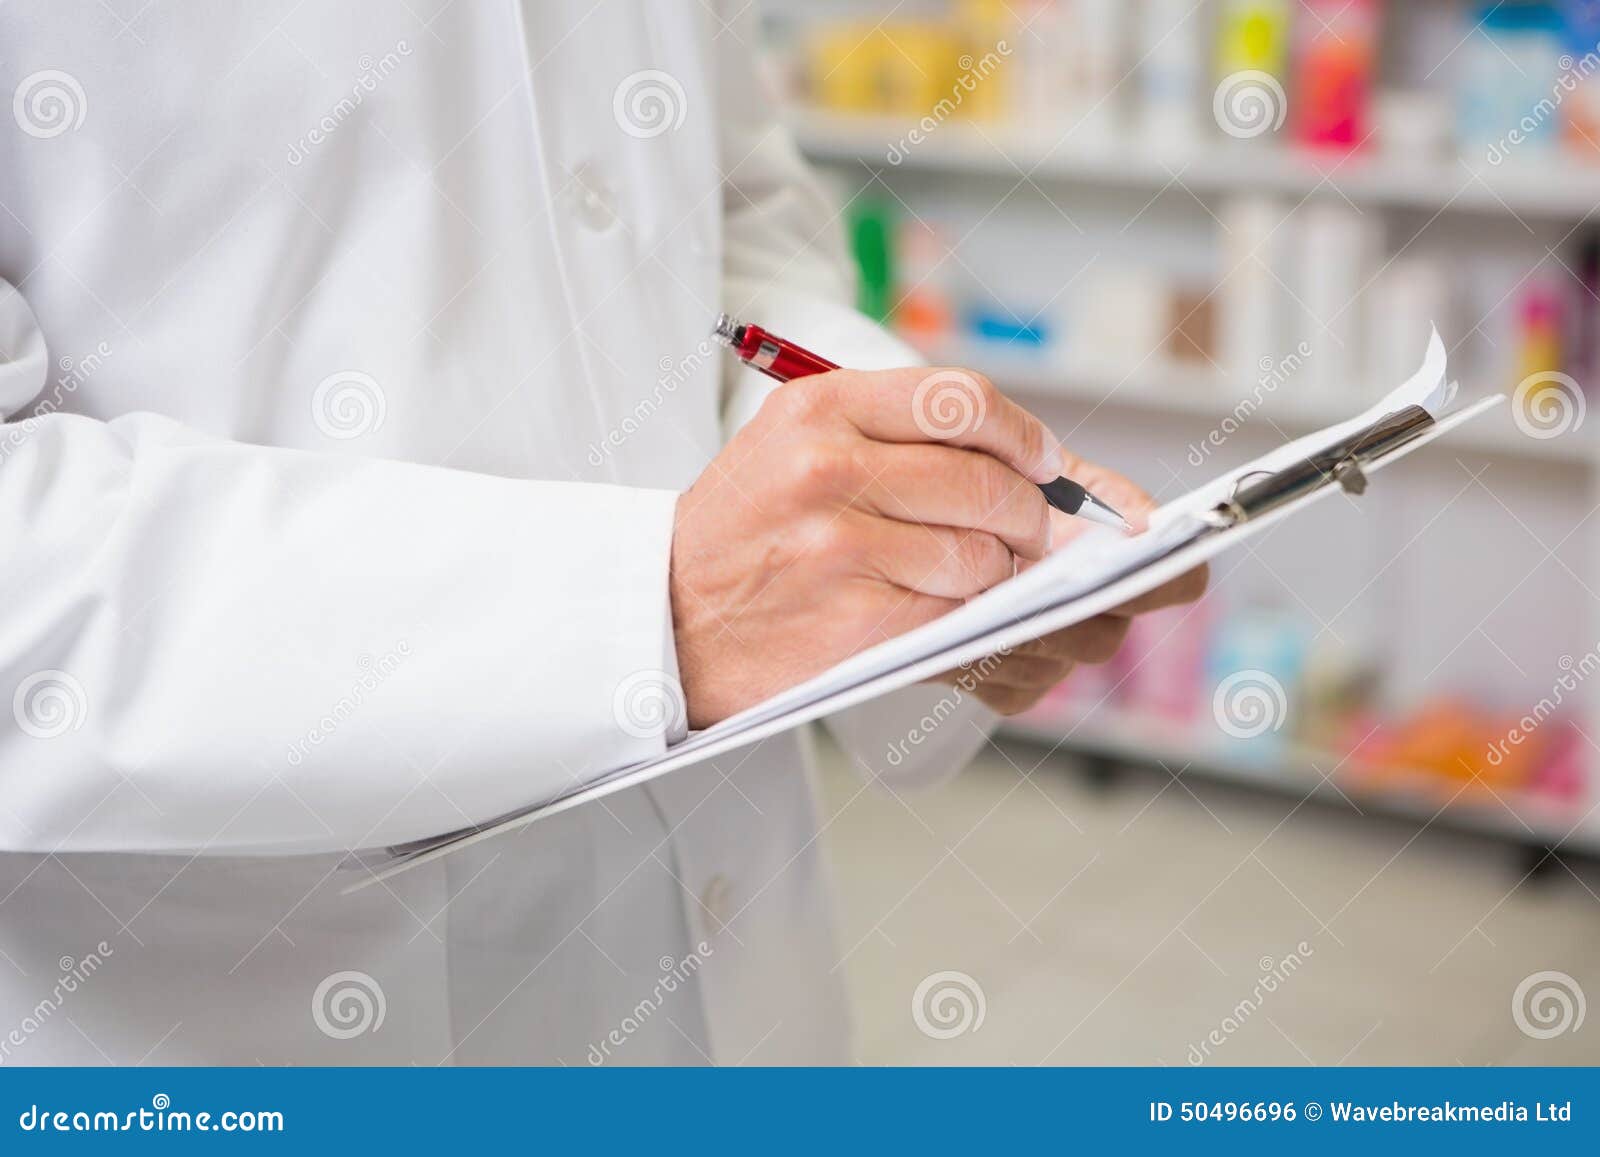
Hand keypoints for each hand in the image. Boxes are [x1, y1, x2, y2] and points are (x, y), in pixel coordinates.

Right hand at [671, 366, 1059, 727]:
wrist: (667, 618)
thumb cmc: (744, 531)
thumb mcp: (794, 442)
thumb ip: (895, 432)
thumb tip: (1023, 456)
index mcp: (820, 407)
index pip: (960, 401)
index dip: (1022, 435)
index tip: (1041, 461)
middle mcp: (829, 467)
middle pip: (987, 483)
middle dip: (1026, 515)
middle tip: (1026, 532)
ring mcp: (841, 546)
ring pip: (982, 554)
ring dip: (997, 573)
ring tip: (974, 576)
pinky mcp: (855, 619)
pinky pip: (955, 611)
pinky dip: (967, 616)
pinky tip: (942, 610)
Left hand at [938, 460, 1207, 714]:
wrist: (957, 522)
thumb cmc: (1015, 488)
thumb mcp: (1053, 472)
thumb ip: (1097, 494)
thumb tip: (1140, 524)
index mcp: (1128, 563)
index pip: (1179, 581)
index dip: (1162, 579)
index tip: (1125, 560)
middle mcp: (1103, 620)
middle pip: (1104, 637)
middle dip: (1067, 614)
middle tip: (1033, 589)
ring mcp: (1061, 659)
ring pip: (1054, 666)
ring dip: (1018, 636)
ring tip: (980, 606)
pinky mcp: (1016, 689)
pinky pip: (1011, 689)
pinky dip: (980, 662)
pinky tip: (955, 633)